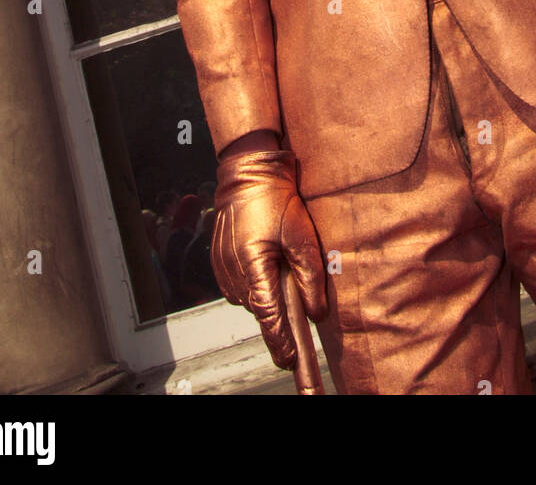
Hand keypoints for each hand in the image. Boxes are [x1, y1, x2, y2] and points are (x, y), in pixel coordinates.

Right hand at [211, 148, 327, 369]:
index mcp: (255, 266)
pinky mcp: (219, 261)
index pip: (269, 317)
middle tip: (297, 303)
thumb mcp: (303, 236)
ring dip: (266, 293)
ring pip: (250, 298)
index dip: (281, 342)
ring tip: (279, 265)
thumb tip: (316, 313)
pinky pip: (239, 285)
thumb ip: (311, 278)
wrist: (247, 173)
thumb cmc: (277, 201)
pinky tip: (265, 259)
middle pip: (261, 310)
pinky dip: (254, 281)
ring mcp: (223, 267)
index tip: (291, 363)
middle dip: (278, 313)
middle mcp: (234, 272)